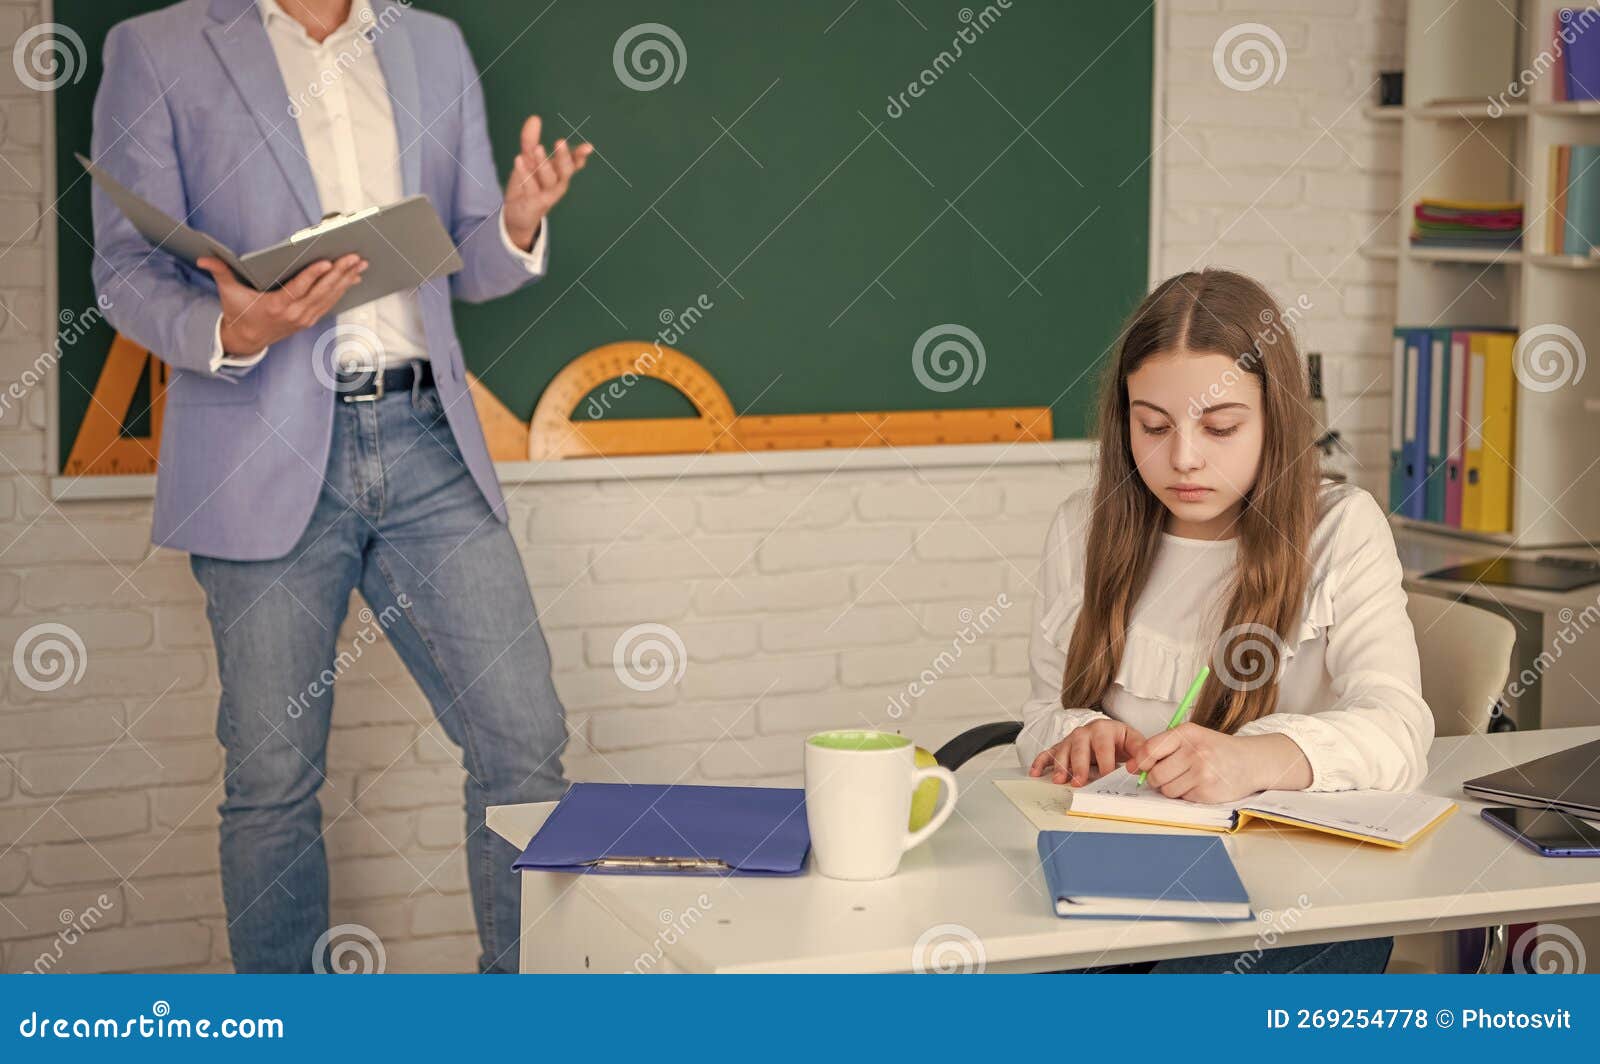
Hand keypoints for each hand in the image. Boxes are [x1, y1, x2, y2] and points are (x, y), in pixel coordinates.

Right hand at [198, 254, 366, 356]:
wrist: (246, 339)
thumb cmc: (238, 312)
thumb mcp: (228, 292)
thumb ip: (219, 272)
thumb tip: (203, 257)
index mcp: (276, 306)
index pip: (298, 288)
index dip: (313, 275)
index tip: (327, 262)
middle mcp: (294, 314)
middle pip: (321, 291)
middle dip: (339, 273)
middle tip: (354, 257)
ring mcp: (304, 318)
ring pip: (329, 297)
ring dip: (346, 280)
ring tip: (360, 263)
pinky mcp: (310, 319)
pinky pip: (330, 303)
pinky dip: (342, 290)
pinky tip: (353, 277)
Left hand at [501, 115, 594, 250]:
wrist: (517, 213)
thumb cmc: (527, 184)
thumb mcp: (527, 159)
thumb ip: (530, 140)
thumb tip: (535, 117)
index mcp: (560, 172)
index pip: (573, 162)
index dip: (580, 155)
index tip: (588, 147)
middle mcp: (558, 183)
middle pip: (565, 170)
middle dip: (564, 156)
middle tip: (560, 141)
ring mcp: (548, 195)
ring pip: (550, 178)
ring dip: (544, 164)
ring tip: (537, 148)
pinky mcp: (536, 204)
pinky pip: (532, 187)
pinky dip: (526, 174)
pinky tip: (519, 160)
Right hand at [1030, 719, 1145, 785]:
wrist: (1109, 732)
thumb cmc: (1120, 740)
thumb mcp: (1134, 741)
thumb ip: (1140, 753)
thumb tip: (1139, 767)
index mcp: (1105, 729)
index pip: (1104, 746)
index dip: (1106, 763)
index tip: (1108, 778)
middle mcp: (1085, 732)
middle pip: (1080, 748)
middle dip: (1080, 766)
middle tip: (1080, 782)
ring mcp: (1071, 739)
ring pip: (1063, 751)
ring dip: (1060, 766)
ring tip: (1060, 780)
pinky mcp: (1061, 747)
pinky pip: (1048, 753)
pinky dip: (1040, 762)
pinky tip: (1036, 772)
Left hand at [1124, 724, 1310, 802]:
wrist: (1250, 762)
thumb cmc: (1216, 749)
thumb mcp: (1191, 737)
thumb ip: (1161, 748)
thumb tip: (1131, 765)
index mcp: (1187, 733)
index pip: (1149, 749)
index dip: (1140, 761)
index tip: (1140, 765)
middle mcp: (1195, 751)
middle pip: (1155, 774)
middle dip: (1155, 778)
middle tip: (1168, 774)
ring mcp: (1202, 773)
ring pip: (1166, 789)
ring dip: (1170, 788)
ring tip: (1186, 779)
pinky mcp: (1208, 792)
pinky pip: (1181, 798)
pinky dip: (1185, 795)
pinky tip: (1198, 785)